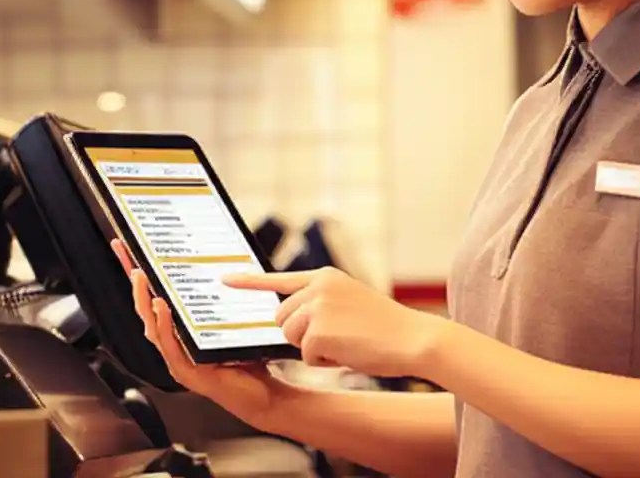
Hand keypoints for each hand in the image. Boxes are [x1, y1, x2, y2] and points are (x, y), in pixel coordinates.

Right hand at [110, 240, 288, 428]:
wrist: (264, 395)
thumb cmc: (249, 361)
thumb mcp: (231, 323)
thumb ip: (220, 302)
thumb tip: (222, 265)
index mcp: (180, 333)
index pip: (154, 299)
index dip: (139, 276)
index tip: (128, 248)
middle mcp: (173, 346)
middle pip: (145, 309)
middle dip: (133, 280)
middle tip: (124, 251)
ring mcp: (177, 361)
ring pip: (151, 326)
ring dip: (144, 299)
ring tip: (140, 275)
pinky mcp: (187, 373)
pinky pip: (170, 346)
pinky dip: (164, 325)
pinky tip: (162, 306)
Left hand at [224, 267, 446, 377]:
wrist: (414, 339)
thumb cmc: (386, 329)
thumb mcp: (350, 303)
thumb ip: (321, 304)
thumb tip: (290, 320)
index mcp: (326, 277)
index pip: (279, 278)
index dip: (249, 282)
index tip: (225, 279)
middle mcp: (318, 287)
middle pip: (282, 318)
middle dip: (301, 334)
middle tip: (336, 338)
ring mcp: (317, 308)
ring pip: (291, 337)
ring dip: (312, 348)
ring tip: (346, 342)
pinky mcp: (318, 331)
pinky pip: (307, 356)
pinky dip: (325, 362)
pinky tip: (349, 352)